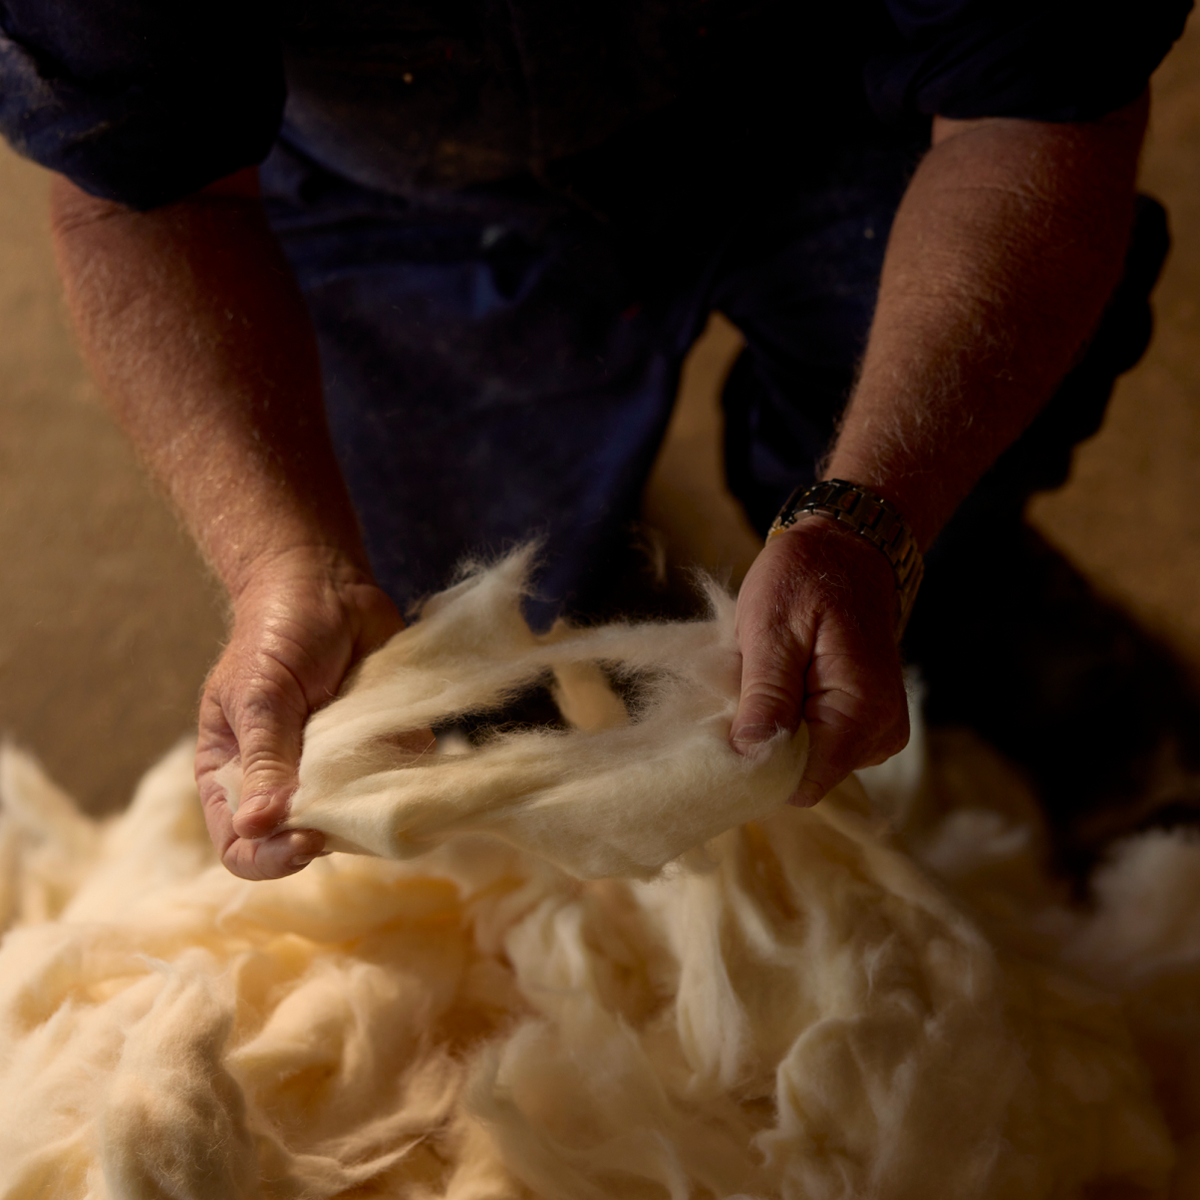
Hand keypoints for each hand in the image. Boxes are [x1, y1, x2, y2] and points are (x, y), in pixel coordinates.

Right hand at [194, 548, 412, 879]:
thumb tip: (257, 827)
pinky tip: (408, 744)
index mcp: (234, 775)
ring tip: (377, 761)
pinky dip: (407, 775)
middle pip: (305, 841)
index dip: (272, 857)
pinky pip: (396, 784)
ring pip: (356, 819)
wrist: (326, 585)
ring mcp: (334, 770)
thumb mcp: (261, 695)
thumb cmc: (277, 635)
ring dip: (372, 804)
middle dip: (331, 830)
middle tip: (352, 799)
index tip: (308, 838)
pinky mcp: (378, 750)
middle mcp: (283, 782)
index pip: (242, 846)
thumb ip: (263, 760)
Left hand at [730, 517, 909, 806]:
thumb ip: (766, 695)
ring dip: (774, 728)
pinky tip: (784, 683)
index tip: (728, 726)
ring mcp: (877, 733)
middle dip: (763, 742)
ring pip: (805, 763)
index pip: (801, 783)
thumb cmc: (805, 577)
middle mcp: (880, 734)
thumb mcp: (771, 628)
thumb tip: (750, 757)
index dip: (757, 765)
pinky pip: (815, 745)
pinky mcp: (865, 727)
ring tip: (767, 676)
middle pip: (802, 776)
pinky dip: (789, 721)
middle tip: (745, 686)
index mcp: (862, 712)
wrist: (847, 548)